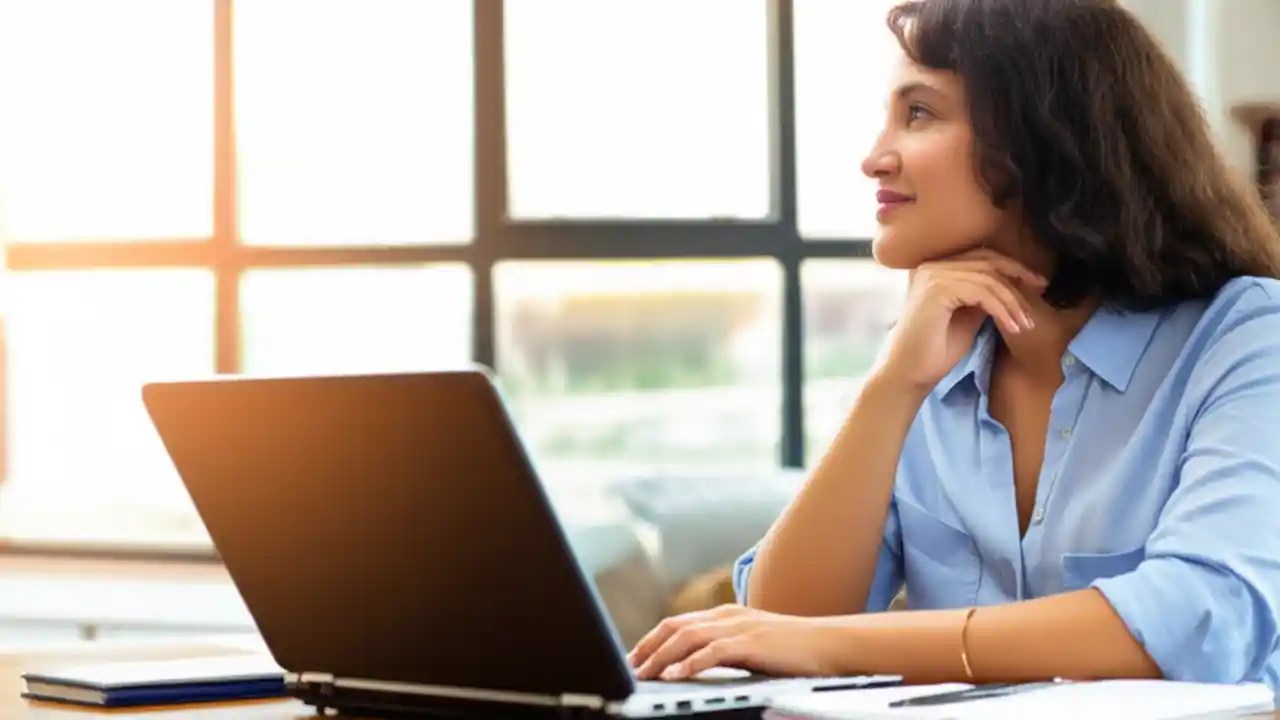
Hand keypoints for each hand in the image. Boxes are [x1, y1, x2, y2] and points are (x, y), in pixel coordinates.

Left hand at [628, 605, 845, 680]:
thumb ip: (722, 649)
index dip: (651, 640)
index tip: (633, 658)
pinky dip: (690, 663)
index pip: (677, 623)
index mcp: (723, 615)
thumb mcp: (749, 645)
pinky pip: (713, 652)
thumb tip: (691, 664)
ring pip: (687, 637)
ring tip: (644, 674)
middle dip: (648, 647)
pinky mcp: (751, 642)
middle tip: (629, 667)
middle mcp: (726, 616)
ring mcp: (738, 627)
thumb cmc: (790, 649)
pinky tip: (675, 675)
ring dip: (662, 656)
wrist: (828, 644)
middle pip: (675, 627)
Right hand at [876, 249, 1047, 391]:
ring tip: (1025, 324)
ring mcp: (933, 276)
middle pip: (988, 261)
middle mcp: (932, 267)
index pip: (981, 257)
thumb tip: (1012, 284)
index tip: (1037, 283)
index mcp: (936, 269)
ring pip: (988, 278)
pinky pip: (981, 292)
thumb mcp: (967, 316)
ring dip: (1012, 301)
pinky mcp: (937, 290)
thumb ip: (983, 297)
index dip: (1013, 267)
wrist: (910, 374)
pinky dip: (1002, 309)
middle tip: (1042, 293)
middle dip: (1019, 277)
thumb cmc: (935, 351)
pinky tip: (1012, 327)